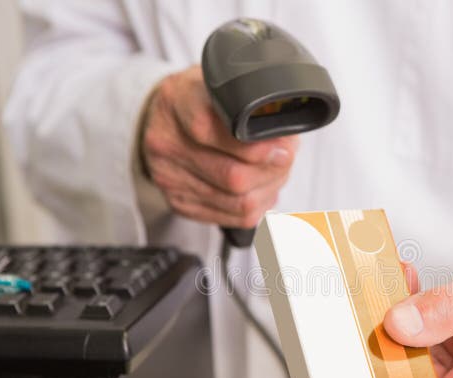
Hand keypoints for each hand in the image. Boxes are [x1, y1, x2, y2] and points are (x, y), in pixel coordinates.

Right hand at [140, 65, 298, 226]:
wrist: (165, 119)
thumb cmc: (203, 100)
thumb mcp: (222, 84)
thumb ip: (252, 105)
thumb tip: (286, 142)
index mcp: (176, 100)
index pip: (212, 131)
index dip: (256, 146)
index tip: (282, 146)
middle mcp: (165, 142)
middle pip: (232, 176)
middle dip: (271, 171)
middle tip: (285, 159)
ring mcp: (169, 177)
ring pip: (238, 202)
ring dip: (268, 190)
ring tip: (276, 173)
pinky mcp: (180, 203)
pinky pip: (233, 217)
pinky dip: (257, 206)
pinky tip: (261, 190)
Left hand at [382, 244, 452, 377]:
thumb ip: (443, 310)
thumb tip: (398, 326)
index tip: (372, 371)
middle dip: (385, 365)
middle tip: (376, 321)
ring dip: (389, 341)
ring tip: (395, 299)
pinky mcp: (435, 371)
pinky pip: (402, 358)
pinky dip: (398, 328)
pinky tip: (405, 297)